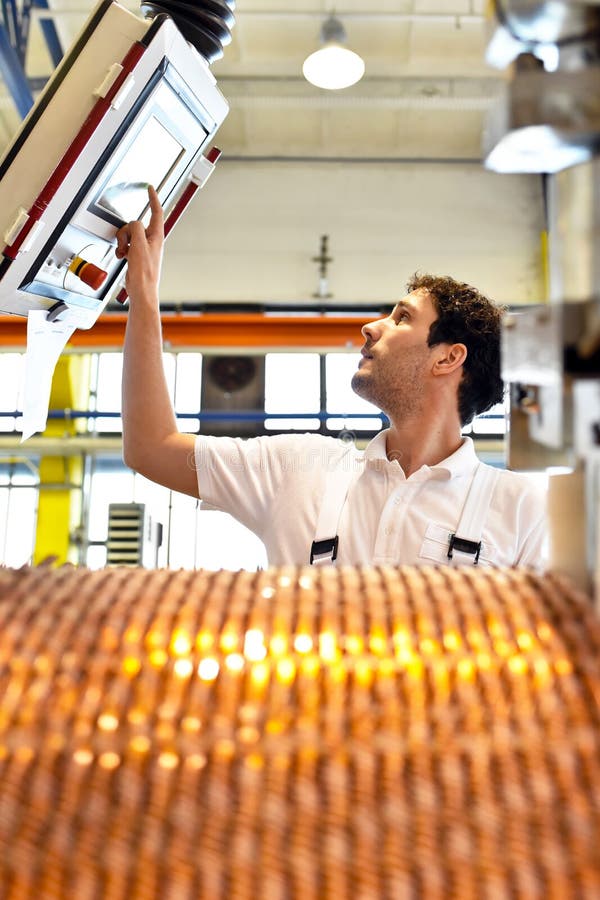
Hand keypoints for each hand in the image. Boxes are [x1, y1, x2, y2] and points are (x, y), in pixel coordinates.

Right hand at [115, 185, 163, 302]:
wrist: (141, 290)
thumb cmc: (144, 272)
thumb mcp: (139, 244)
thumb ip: (136, 228)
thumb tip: (133, 224)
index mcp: (156, 236)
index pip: (156, 212)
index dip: (153, 199)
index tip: (151, 188)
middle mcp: (151, 240)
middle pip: (135, 224)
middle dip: (125, 232)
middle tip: (125, 245)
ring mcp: (143, 247)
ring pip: (128, 234)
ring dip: (122, 241)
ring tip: (123, 253)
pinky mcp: (136, 254)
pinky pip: (126, 244)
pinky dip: (121, 248)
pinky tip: (121, 256)